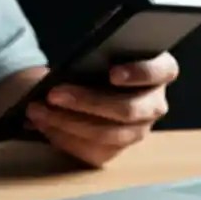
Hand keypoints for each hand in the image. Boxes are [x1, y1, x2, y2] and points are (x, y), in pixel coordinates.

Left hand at [27, 52, 177, 166]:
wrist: (82, 82)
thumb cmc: (96, 59)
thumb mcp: (99, 47)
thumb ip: (99, 49)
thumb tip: (82, 60)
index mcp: (160, 71)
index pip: (162, 71)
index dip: (139, 73)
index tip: (112, 73)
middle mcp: (154, 104)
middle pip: (128, 110)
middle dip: (87, 102)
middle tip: (54, 94)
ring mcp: (137, 131)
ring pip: (107, 135)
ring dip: (67, 123)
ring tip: (38, 110)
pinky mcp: (116, 151)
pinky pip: (92, 152)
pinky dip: (63, 138)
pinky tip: (42, 124)